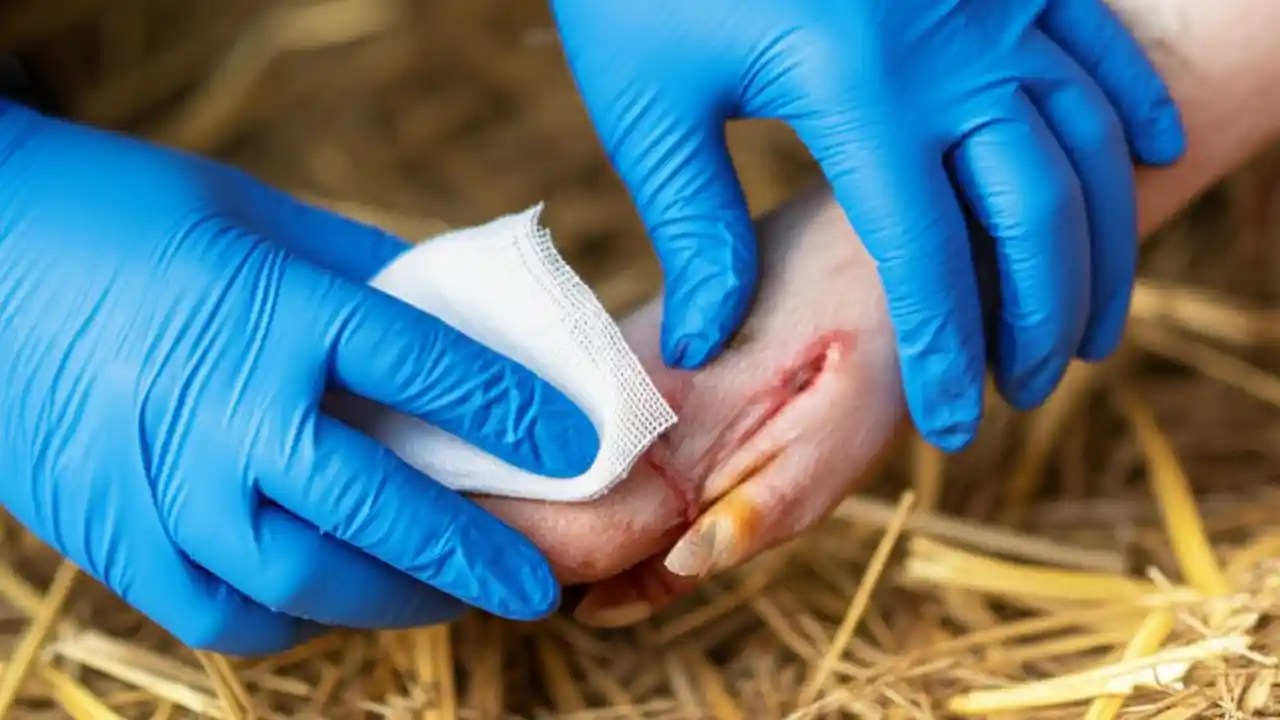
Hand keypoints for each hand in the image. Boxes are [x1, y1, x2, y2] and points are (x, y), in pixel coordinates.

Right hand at [0, 101, 598, 654]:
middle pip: (378, 506)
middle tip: (538, 588)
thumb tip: (460, 324)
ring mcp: (166, 483)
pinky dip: (290, 619)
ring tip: (448, 600)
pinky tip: (330, 602)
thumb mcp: (260, 217)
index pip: (429, 370)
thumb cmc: (127, 217)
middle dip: (472, 554)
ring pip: (305, 577)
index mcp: (277, 310)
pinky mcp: (115, 532)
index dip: (514, 412)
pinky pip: (221, 611)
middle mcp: (228, 407)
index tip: (577, 447)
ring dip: (392, 599)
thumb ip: (362, 275)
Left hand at [552, 0, 1184, 449]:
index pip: (926, 257)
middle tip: (1034, 388)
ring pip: (1089, 131)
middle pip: (1039, 205)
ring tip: (1095, 321)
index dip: (948, 353)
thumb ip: (692, 226)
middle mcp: (948, 41)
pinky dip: (1130, 105)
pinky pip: (1092, 39)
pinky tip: (1151, 157)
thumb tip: (711, 336)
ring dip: (1104, 235)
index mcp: (858, 85)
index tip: (956, 427)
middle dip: (1046, 312)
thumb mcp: (649, 102)